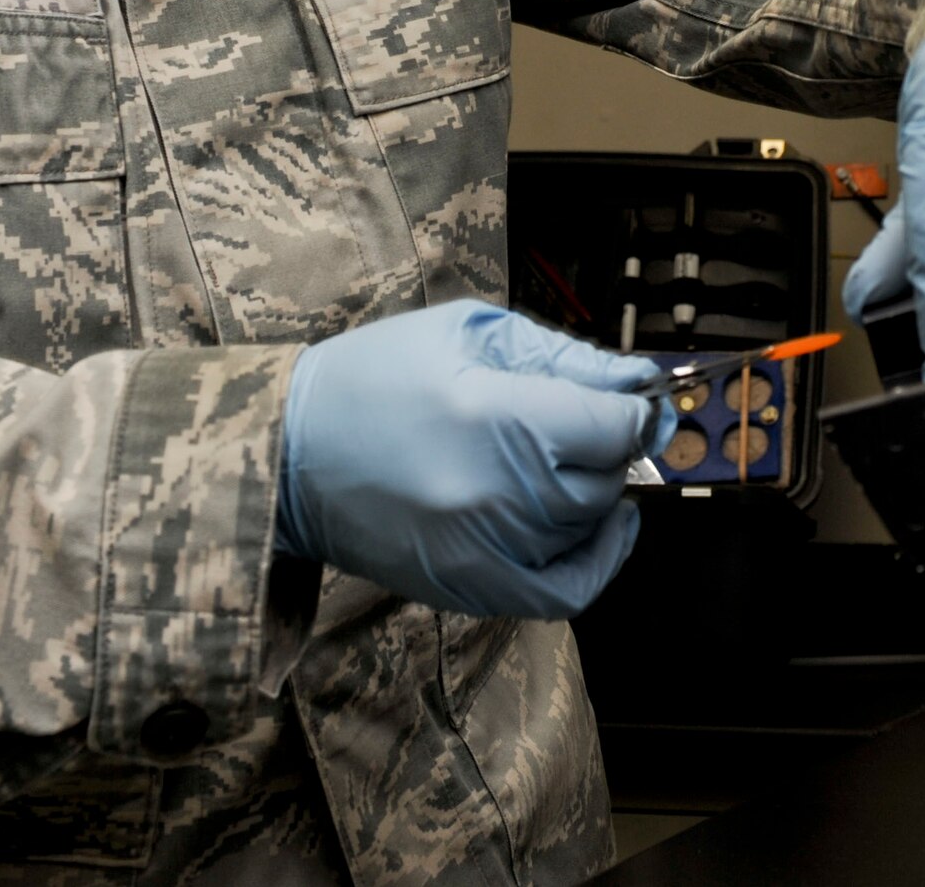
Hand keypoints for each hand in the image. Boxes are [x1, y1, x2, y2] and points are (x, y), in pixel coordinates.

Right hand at [275, 301, 671, 617]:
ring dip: (590, 492)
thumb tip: (636, 382)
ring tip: (559, 459)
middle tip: (576, 420)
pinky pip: (566, 592)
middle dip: (602, 446)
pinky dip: (600, 562)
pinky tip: (606, 528)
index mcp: (496, 414)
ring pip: (585, 527)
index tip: (628, 400)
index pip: (611, 427)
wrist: (288, 452)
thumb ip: (559, 355)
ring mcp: (485, 549)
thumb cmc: (373, 376)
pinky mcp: (470, 587)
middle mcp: (498, 491)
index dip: (630, 410)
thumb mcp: (463, 332)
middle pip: (601, 478)